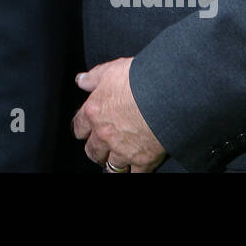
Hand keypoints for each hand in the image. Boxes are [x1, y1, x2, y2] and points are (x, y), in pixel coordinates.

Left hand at [72, 57, 165, 171]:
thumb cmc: (139, 80)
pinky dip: (135, 172)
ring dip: (113, 163)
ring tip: (118, 160)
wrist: (166, 94)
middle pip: (93, 151)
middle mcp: (104, 134)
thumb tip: (80, 81)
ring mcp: (123, 149)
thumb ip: (93, 78)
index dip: (82, 129)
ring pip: (112, 166)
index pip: (79, 127)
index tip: (85, 130)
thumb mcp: (111, 70)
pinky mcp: (143, 160)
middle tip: (101, 148)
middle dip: (96, 150)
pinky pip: (135, 174)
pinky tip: (137, 168)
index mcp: (94, 112)